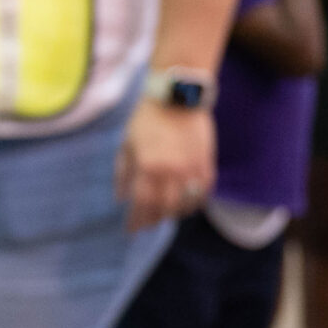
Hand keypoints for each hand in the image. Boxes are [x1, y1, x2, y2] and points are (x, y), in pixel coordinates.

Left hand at [115, 98, 214, 229]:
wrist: (177, 97)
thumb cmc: (147, 120)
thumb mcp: (127, 145)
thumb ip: (123, 173)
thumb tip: (121, 199)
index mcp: (148, 167)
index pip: (141, 204)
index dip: (136, 221)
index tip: (131, 230)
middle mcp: (171, 172)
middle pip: (164, 209)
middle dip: (153, 220)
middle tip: (147, 224)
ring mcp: (191, 169)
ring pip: (185, 204)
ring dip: (174, 214)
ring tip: (164, 214)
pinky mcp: (206, 163)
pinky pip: (203, 192)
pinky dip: (195, 203)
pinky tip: (186, 204)